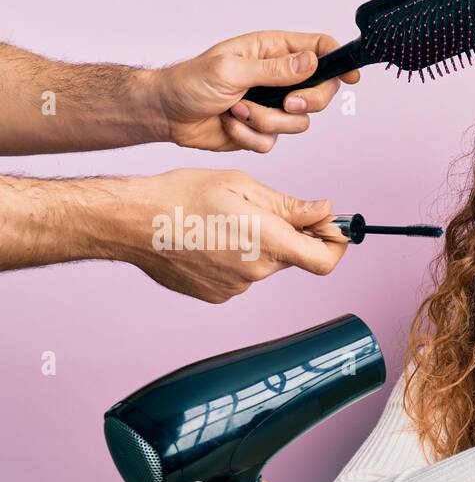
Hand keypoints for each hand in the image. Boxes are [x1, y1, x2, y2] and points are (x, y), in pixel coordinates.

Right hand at [113, 168, 347, 302]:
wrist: (131, 222)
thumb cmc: (182, 195)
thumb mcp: (241, 186)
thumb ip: (288, 205)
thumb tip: (324, 211)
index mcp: (269, 241)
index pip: (325, 260)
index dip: (336, 245)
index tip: (333, 229)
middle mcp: (257, 271)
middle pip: (292, 256)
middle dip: (288, 234)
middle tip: (260, 209)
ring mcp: (236, 287)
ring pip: (263, 264)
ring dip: (257, 244)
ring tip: (222, 221)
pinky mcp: (217, 294)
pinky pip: (240, 275)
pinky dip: (234, 257)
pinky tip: (208, 238)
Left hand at [151, 31, 360, 152]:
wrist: (168, 115)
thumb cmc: (190, 82)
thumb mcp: (232, 69)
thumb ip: (275, 69)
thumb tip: (311, 61)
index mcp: (271, 51)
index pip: (318, 48)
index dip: (339, 60)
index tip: (351, 76)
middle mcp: (277, 77)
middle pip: (320, 91)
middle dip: (306, 102)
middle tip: (286, 102)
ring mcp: (272, 104)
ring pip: (299, 122)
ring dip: (267, 121)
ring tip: (238, 111)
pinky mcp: (262, 129)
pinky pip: (275, 141)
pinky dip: (251, 136)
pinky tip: (230, 123)